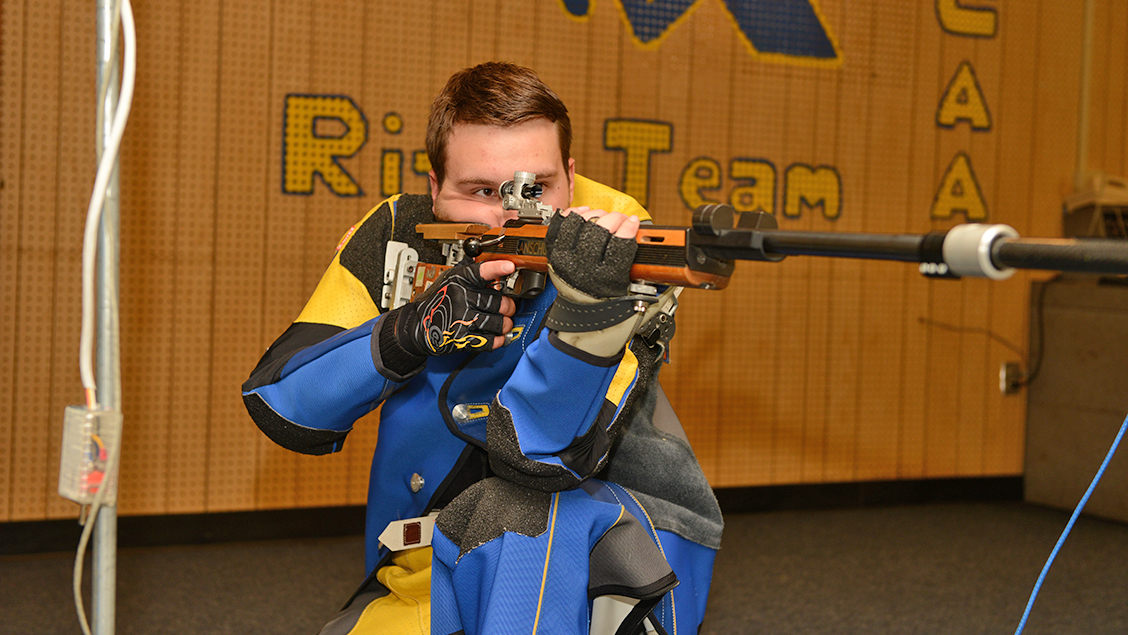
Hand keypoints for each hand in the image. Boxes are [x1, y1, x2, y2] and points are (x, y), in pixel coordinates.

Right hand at [395, 260, 515, 354]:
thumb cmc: (438, 300)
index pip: (481, 271)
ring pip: (497, 322)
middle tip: (509, 308)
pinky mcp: (461, 337)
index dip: (496, 269)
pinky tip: (498, 336)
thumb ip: (469, 272)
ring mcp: (460, 318)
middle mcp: (460, 297)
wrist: (418, 324)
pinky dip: (498, 340)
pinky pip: (489, 340)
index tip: (509, 266)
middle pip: (498, 302)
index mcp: (459, 280)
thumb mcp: (449, 279)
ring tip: (504, 323)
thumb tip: (489, 260)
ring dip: (505, 324)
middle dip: (508, 307)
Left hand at [544, 208, 646, 357]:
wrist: (581, 324)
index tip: (634, 223)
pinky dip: (570, 217)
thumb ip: (655, 282)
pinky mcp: (555, 256)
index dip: (629, 228)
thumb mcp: (635, 301)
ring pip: (578, 224)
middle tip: (621, 219)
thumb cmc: (607, 313)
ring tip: (603, 216)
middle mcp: (583, 269)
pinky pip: (558, 227)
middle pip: (599, 229)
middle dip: (614, 218)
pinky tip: (582, 214)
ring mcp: (566, 261)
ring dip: (593, 215)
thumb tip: (673, 267)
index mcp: (606, 280)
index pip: (619, 243)